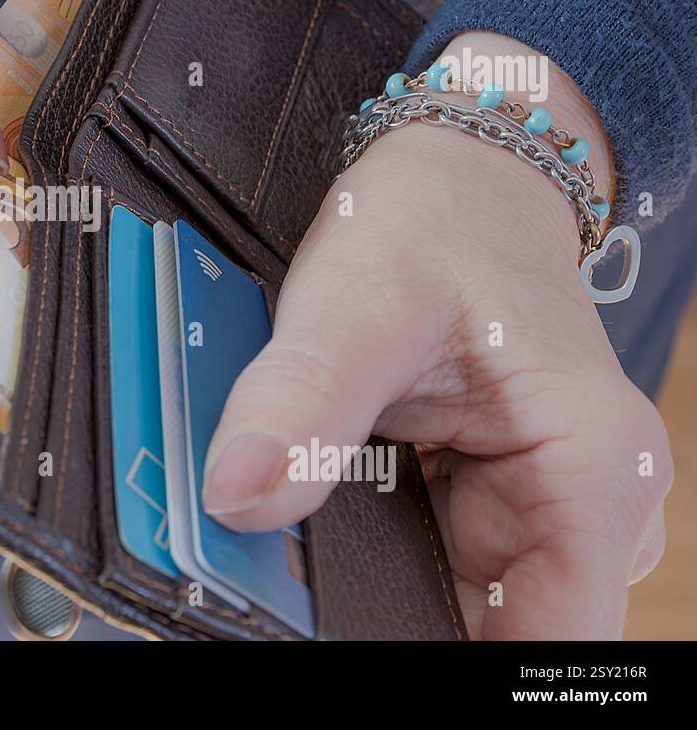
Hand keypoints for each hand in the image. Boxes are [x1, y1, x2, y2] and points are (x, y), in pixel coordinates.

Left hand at [203, 33, 671, 638]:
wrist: (456, 178)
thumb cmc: (438, 218)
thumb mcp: (360, 299)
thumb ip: (303, 399)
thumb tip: (239, 498)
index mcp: (589, 472)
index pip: (542, 641)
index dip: (428, 649)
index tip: (332, 632)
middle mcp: (578, 506)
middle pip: (480, 627)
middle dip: (377, 611)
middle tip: (277, 569)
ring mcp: (530, 507)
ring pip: (441, 599)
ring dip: (362, 580)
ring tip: (292, 516)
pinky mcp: (481, 498)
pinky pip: (421, 561)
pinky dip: (363, 550)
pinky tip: (313, 506)